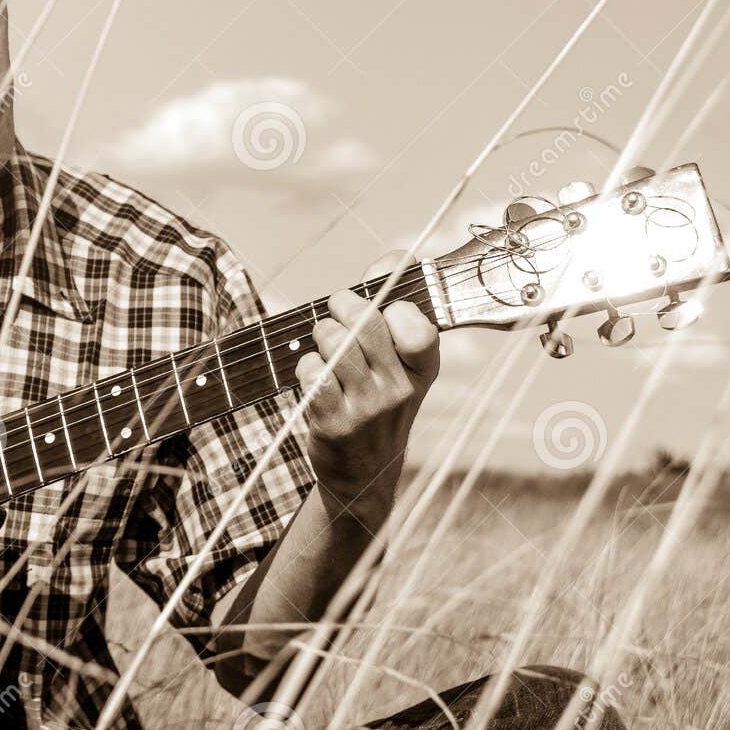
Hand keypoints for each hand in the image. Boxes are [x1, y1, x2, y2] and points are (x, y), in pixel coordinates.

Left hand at [296, 251, 440, 514]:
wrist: (363, 473)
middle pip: (367, 322)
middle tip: (337, 309)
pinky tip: (315, 377)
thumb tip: (395, 256)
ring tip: (325, 343)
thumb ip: (394, 312)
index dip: (393, 304)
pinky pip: (311, 372)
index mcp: (423, 370)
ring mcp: (367, 408)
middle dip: (344, 306)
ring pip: (335, 343)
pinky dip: (307, 367)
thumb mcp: (401, 365)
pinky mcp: (334, 423)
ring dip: (322, 335)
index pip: (417, 324)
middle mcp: (400, 390)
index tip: (382, 305)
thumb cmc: (379, 402)